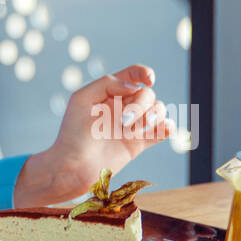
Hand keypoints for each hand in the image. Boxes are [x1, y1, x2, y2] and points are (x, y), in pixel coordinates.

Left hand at [13, 64, 174, 207]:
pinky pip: (161, 131)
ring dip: (155, 115)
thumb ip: (107, 84)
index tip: (149, 79)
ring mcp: (132, 125)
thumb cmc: (72, 132)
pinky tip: (163, 129)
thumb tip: (134, 86)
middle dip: (141, 104)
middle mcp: (123, 106)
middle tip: (125, 120)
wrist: (73, 167)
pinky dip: (167, 127)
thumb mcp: (82, 99)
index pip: (133, 75)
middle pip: (146, 94)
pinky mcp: (138, 143)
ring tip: (137, 127)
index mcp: (110, 93)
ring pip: (158, 110)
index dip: (144, 73)